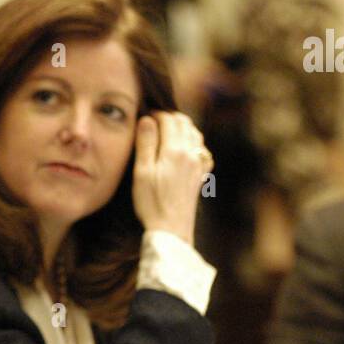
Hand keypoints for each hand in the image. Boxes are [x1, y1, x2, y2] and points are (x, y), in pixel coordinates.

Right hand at [132, 111, 211, 244]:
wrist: (171, 229)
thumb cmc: (151, 202)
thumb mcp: (142, 172)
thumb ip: (145, 143)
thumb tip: (147, 120)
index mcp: (174, 150)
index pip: (169, 120)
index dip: (156, 114)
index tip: (145, 116)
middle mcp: (191, 154)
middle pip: (185, 124)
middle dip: (170, 117)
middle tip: (155, 120)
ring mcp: (198, 165)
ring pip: (195, 135)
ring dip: (182, 128)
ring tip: (168, 130)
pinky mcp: (200, 176)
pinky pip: (202, 150)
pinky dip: (193, 142)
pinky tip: (184, 148)